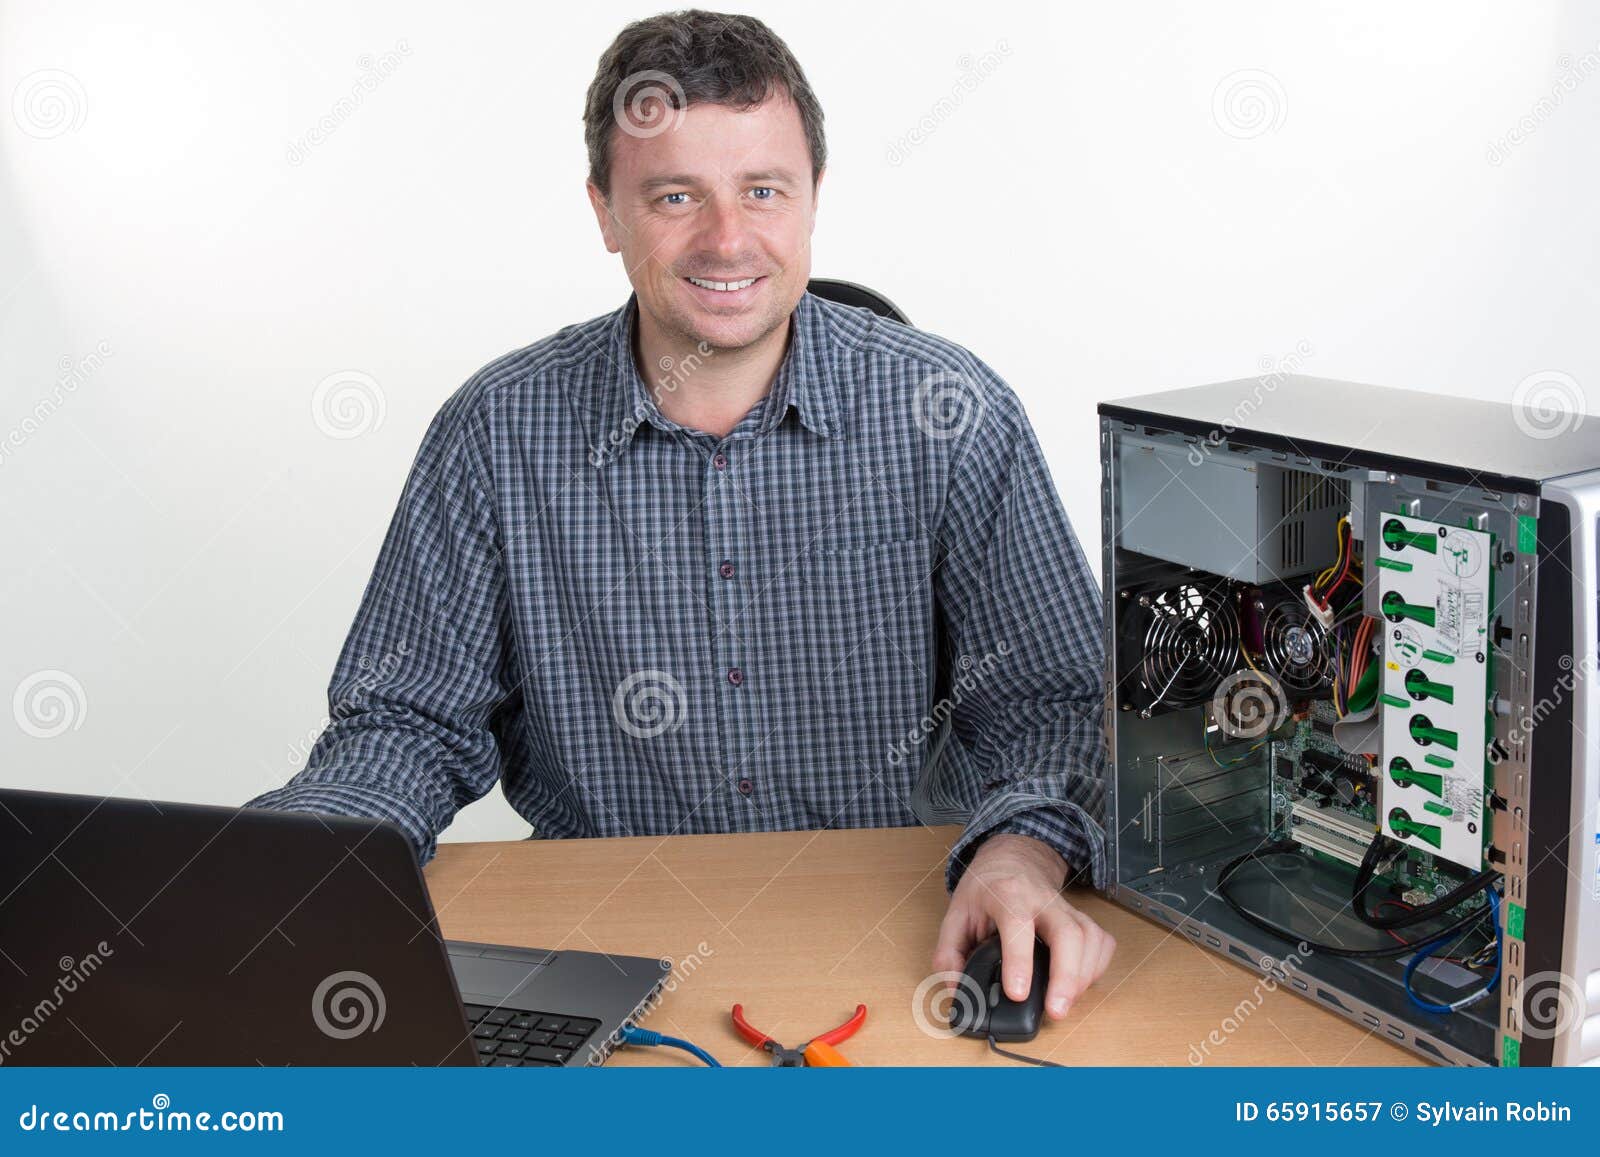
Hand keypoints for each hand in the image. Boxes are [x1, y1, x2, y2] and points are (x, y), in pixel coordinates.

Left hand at [933, 833, 1115, 1019]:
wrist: (1012, 859)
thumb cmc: (985, 889)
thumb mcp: (955, 914)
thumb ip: (948, 954)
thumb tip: (956, 989)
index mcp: (1007, 895)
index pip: (1018, 924)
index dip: (1019, 960)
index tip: (1017, 993)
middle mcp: (1043, 900)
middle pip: (1068, 934)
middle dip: (1067, 976)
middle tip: (1056, 1011)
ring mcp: (1067, 908)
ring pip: (1090, 939)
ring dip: (1083, 977)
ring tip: (1063, 1003)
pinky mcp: (1082, 918)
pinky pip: (1101, 943)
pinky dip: (1097, 968)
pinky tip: (1080, 984)